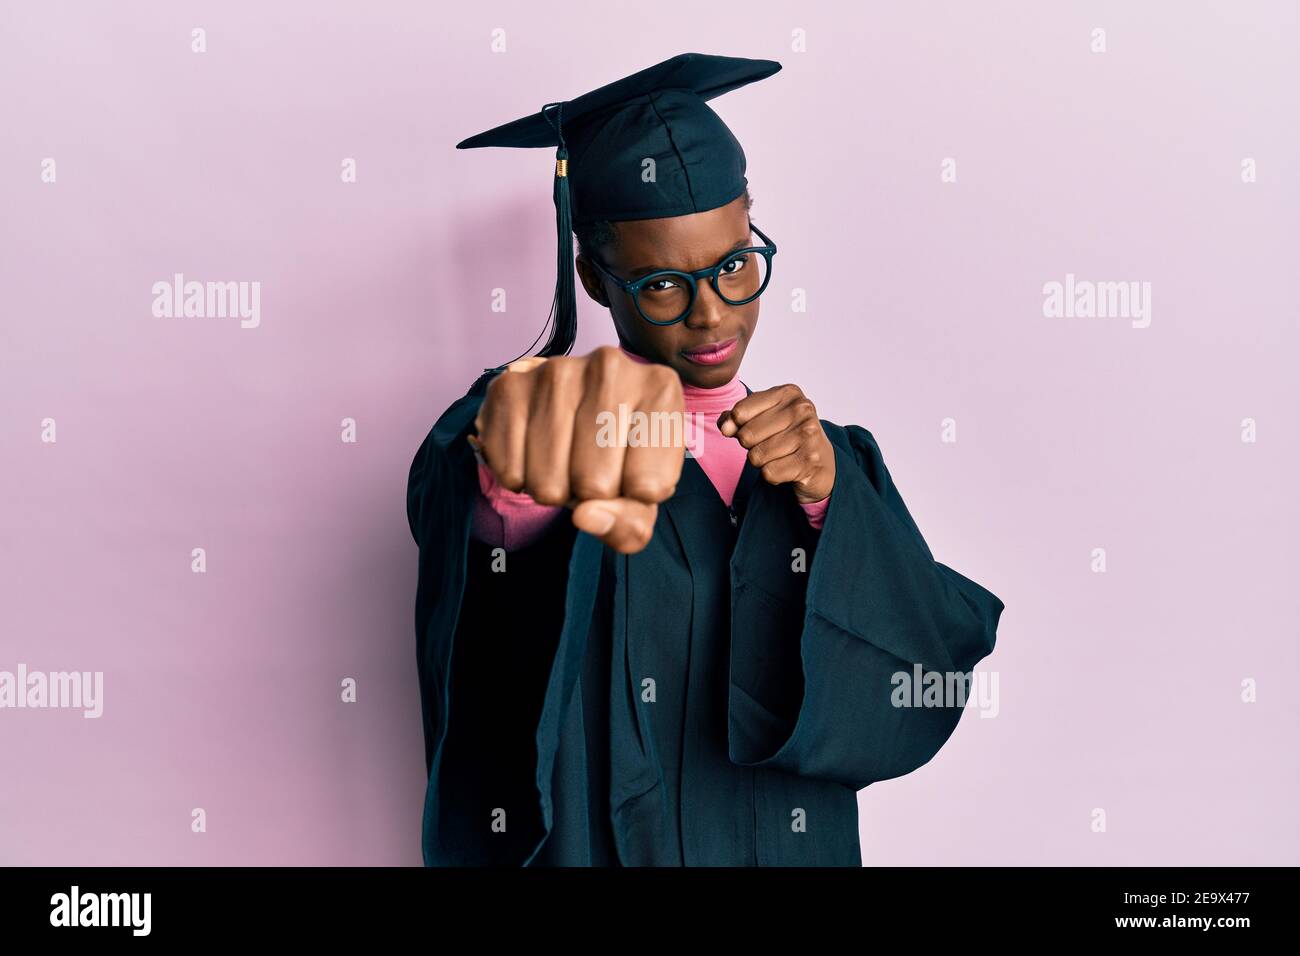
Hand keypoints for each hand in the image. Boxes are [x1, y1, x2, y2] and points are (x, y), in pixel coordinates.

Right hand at [472, 346, 685, 553]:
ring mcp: (556, 372)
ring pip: (549, 484)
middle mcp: (610, 367)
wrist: (568, 411)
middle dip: (590, 494)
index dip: (635, 497)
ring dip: (554, 489)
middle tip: (591, 466)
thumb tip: (585, 517)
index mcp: (661, 389)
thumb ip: (629, 523)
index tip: (632, 470)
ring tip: (564, 460)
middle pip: (596, 485)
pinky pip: (511, 472)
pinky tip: (534, 451)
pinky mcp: (509, 387)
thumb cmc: (617, 454)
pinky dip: (520, 478)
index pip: (648, 488)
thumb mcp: (642, 494)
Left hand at [717, 384, 834, 503]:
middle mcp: (802, 409)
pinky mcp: (809, 461)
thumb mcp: (761, 419)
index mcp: (788, 393)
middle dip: (751, 447)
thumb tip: (725, 427)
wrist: (821, 462)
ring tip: (780, 456)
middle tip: (770, 445)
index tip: (755, 428)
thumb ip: (736, 418)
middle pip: (746, 436)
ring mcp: (808, 435)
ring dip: (762, 462)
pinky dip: (773, 475)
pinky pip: (769, 473)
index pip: (739, 412)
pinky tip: (788, 468)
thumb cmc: (786, 436)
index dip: (738, 427)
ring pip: (756, 457)